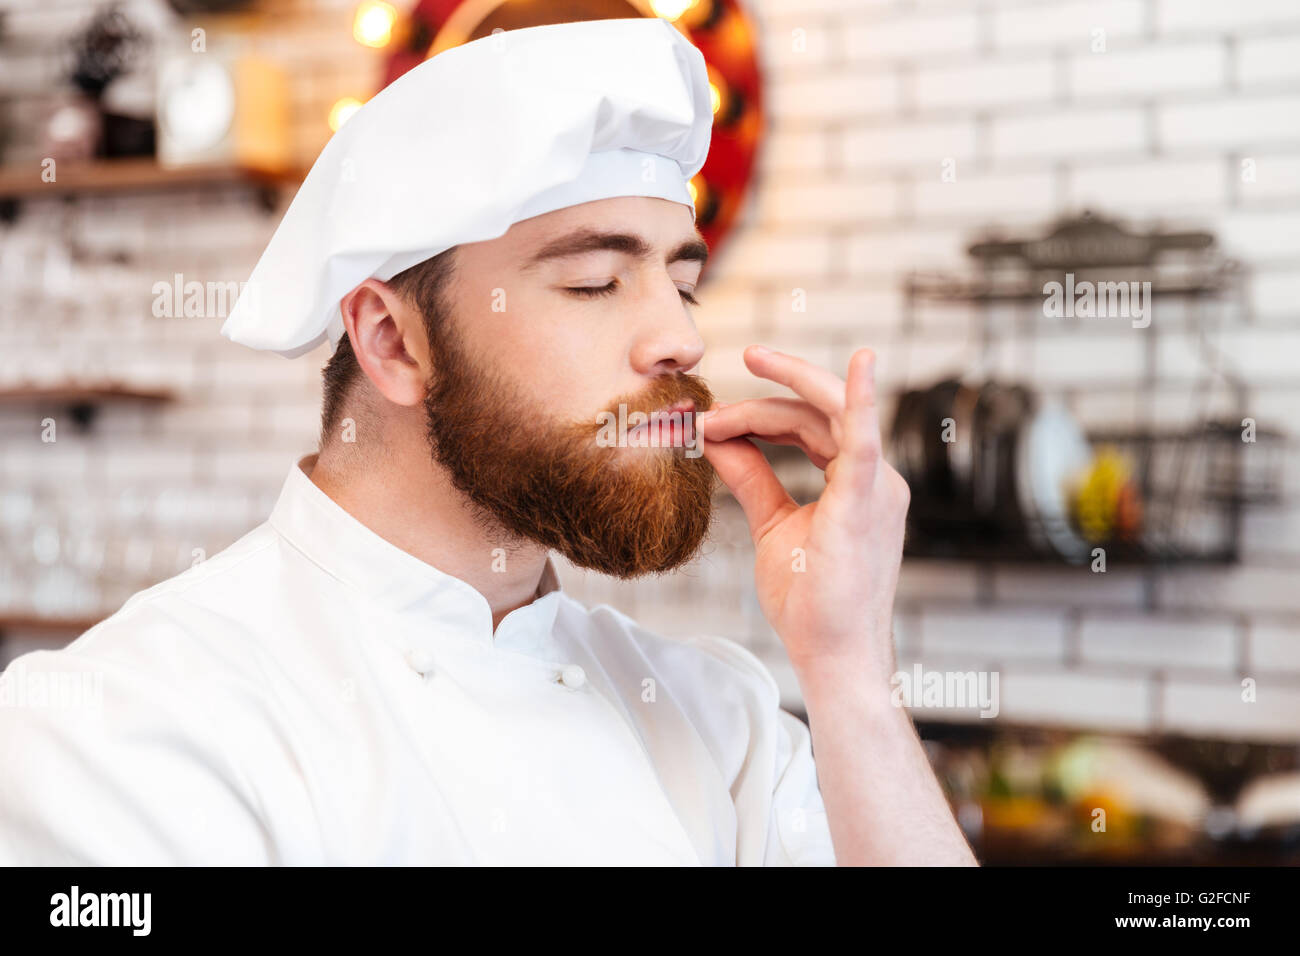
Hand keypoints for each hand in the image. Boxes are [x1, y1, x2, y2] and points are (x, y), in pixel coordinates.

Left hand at [697, 345, 908, 681]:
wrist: (831, 654)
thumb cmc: (810, 599)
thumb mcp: (772, 524)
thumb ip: (750, 476)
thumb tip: (715, 438)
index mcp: (856, 482)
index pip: (809, 427)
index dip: (761, 415)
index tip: (712, 421)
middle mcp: (875, 478)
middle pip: (817, 413)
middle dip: (771, 391)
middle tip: (737, 362)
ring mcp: (876, 488)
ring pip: (828, 415)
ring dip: (773, 402)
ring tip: (726, 401)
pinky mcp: (866, 502)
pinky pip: (867, 441)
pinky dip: (862, 400)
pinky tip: (862, 364)